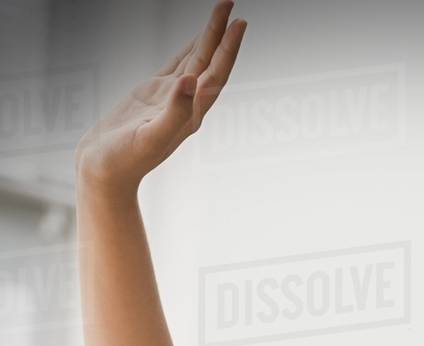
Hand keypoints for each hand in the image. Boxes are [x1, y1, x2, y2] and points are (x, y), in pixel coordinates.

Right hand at [74, 0, 246, 194]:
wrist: (104, 172)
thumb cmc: (125, 161)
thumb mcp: (151, 138)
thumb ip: (174, 112)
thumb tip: (190, 81)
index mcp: (190, 114)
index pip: (216, 74)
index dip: (228, 49)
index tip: (239, 22)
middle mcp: (185, 104)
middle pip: (209, 62)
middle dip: (221, 34)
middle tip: (232, 5)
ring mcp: (168, 98)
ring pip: (193, 61)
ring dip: (207, 38)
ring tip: (220, 14)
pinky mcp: (151, 95)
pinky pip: (174, 65)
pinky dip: (186, 49)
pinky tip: (194, 41)